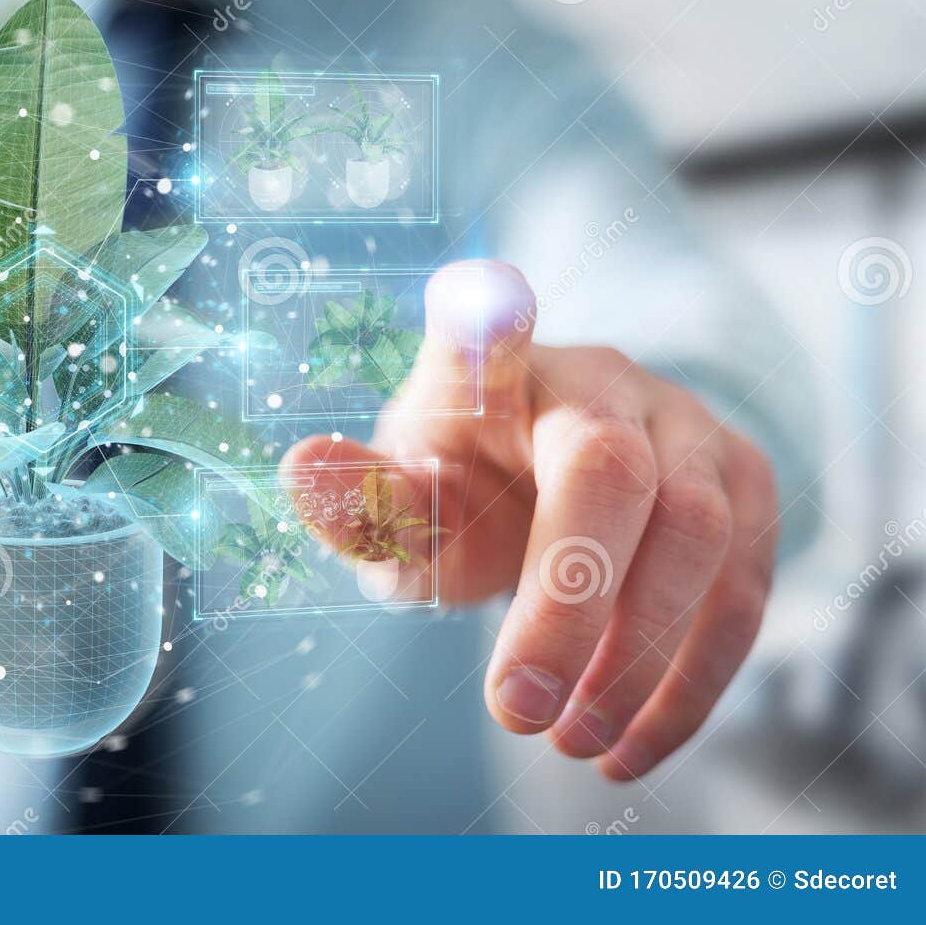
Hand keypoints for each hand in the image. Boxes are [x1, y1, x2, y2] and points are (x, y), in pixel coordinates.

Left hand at [279, 260, 777, 779]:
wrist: (549, 482)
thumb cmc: (462, 488)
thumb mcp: (400, 502)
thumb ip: (360, 502)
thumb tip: (303, 467)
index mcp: (496, 377)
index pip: (489, 342)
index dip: (487, 326)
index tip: (480, 301)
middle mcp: (604, 383)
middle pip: (614, 475)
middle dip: (571, 606)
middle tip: (517, 713)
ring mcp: (689, 428)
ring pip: (704, 536)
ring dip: (641, 661)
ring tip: (571, 743)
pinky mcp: (745, 490)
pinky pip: (744, 589)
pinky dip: (693, 684)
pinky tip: (629, 748)